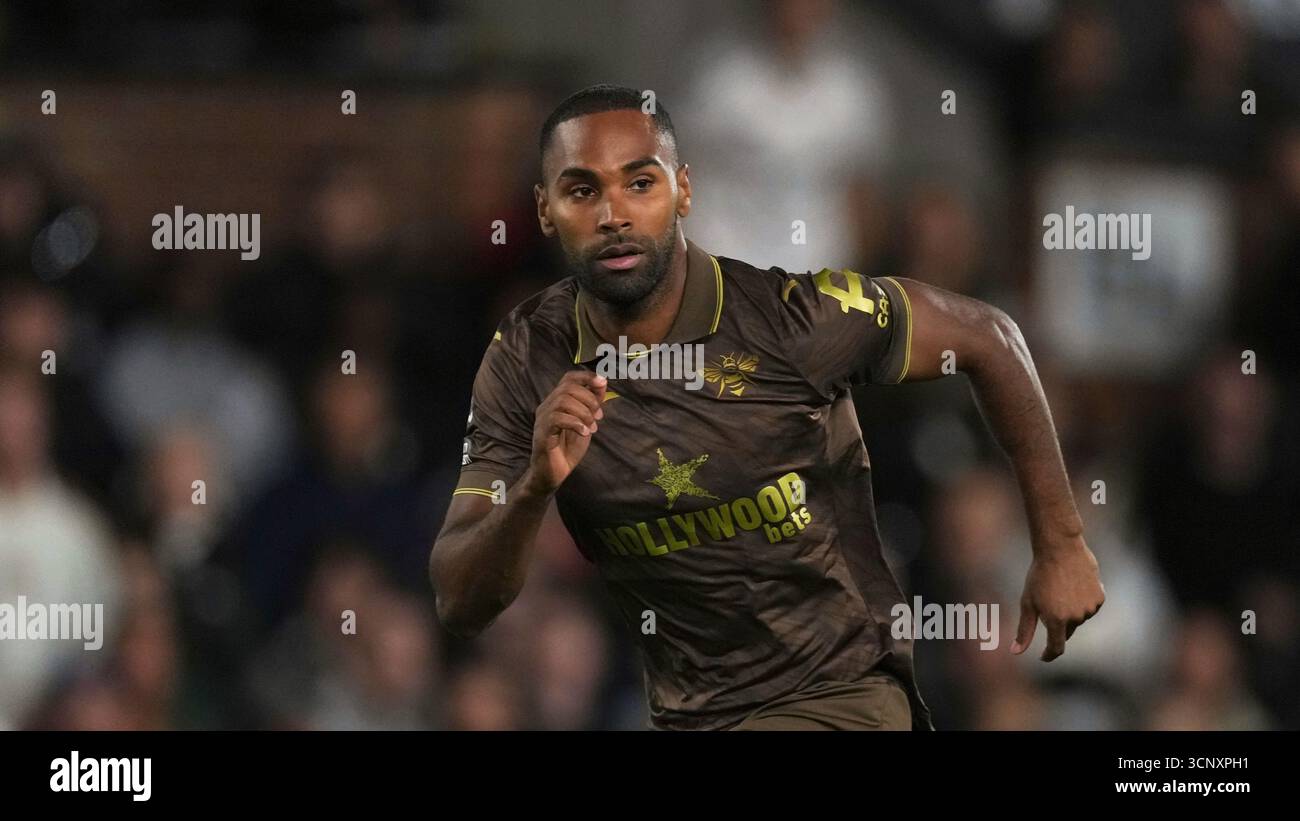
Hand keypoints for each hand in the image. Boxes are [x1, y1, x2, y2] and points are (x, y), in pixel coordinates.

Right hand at [527, 370, 605, 494]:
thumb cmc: (568, 448)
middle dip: (589, 399)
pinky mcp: (541, 433)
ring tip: (591, 427)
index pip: (568, 378)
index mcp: (556, 402)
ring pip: (562, 401)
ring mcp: (542, 419)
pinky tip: (584, 433)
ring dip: (583, 413)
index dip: (586, 376)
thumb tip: (602, 382)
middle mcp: (547, 406)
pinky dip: (575, 423)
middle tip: (599, 416)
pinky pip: (557, 419)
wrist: (554, 474)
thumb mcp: (586, 422)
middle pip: (567, 388)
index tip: (602, 382)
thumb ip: (592, 403)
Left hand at [1010, 535, 1104, 660]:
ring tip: (1061, 589)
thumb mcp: (1027, 603)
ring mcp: (1090, 608)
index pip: (1056, 647)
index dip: (1049, 654)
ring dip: (1070, 611)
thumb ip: (1024, 630)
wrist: (1060, 548)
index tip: (1043, 655)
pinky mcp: (1100, 597)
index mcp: (1056, 620)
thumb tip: (1014, 652)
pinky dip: (1082, 602)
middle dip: (1057, 622)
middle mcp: (1076, 617)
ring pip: (1079, 618)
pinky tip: (1074, 586)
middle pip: (1066, 630)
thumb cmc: (1039, 575)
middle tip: (1047, 600)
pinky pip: (1090, 607)